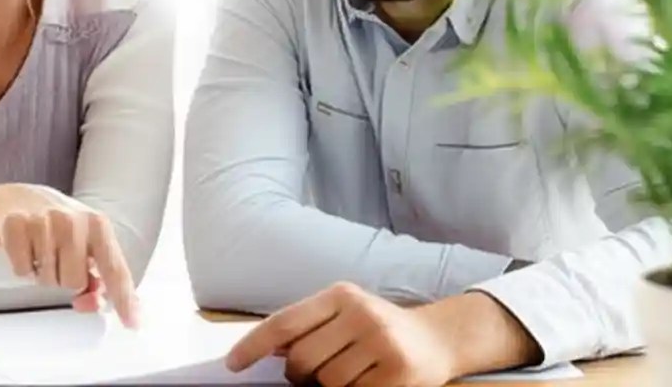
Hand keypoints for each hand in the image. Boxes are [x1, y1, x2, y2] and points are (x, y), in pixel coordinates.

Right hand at [0, 184, 138, 326]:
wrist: (14, 199)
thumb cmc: (56, 225)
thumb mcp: (83, 243)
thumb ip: (97, 276)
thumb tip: (94, 302)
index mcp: (98, 225)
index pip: (114, 269)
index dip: (124, 299)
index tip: (133, 323)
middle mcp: (73, 220)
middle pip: (74, 283)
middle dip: (64, 278)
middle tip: (57, 258)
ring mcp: (43, 221)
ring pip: (47, 280)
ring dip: (42, 273)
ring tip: (40, 251)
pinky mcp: (15, 225)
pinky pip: (23, 271)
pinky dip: (22, 267)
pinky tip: (24, 247)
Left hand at [226, 283, 539, 386]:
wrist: (440, 337)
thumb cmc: (379, 329)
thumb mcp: (345, 314)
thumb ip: (308, 327)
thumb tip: (263, 351)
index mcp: (341, 294)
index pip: (285, 321)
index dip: (253, 345)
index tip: (232, 364)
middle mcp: (361, 312)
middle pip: (302, 360)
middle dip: (299, 377)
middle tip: (310, 378)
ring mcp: (381, 341)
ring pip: (327, 383)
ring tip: (349, 375)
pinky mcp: (398, 371)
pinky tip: (368, 381)